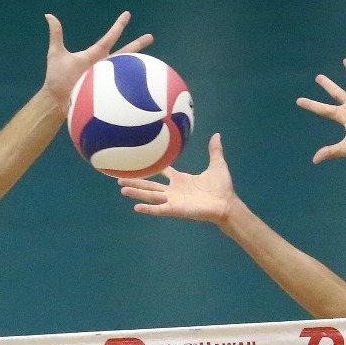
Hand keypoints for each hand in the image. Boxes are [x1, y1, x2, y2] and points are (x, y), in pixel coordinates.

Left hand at [42, 12, 150, 103]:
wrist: (55, 100)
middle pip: (124, 53)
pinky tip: (142, 83)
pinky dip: (129, 83)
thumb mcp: (56, 53)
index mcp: (94, 55)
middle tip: (151, 36)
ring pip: (125, 69)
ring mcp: (105, 78)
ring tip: (151, 62)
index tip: (127, 14)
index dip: (118, 26)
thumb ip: (56, 34)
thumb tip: (49, 16)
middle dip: (137, 45)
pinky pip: (120, 86)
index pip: (109, 38)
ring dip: (137, 65)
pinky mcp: (105, 91)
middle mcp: (102, 65)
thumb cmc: (56, 78)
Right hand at [120, 133, 238, 225]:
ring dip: (137, 193)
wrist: (226, 204)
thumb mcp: (217, 165)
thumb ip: (214, 151)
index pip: (163, 171)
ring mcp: (173, 200)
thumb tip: (216, 135)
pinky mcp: (175, 210)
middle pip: (150, 184)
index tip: (139, 161)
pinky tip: (136, 208)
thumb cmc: (221, 187)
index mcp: (181, 179)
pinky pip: (159, 209)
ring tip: (122, 189)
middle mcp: (173, 190)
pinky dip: (148, 209)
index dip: (153, 166)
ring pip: (150, 195)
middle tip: (119, 177)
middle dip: (135, 181)